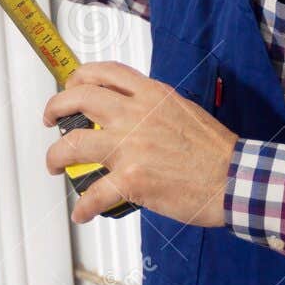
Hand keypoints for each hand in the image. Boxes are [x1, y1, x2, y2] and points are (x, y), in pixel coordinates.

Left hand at [43, 61, 239, 225]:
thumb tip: (128, 114)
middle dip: (55, 108)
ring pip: (72, 145)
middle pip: (78, 98)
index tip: (70, 87)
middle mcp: (136, 114)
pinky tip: (83, 211)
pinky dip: (83, 207)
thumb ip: (152, 107)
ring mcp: (131, 147)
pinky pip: (94, 194)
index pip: (104, 73)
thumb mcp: (182, 109)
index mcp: (151, 94)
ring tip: (55, 165)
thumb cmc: (215, 150)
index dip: (78, 78)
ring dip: (55, 157)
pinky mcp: (132, 180)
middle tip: (51, 120)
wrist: (234, 178)